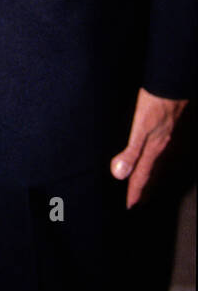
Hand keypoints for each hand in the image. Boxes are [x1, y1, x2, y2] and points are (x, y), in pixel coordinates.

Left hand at [110, 87, 187, 207]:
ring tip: (146, 183)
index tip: (130, 206)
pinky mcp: (167, 128)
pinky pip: (161, 151)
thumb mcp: (139, 128)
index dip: (134, 191)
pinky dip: (155, 159)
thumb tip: (119, 174)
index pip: (141, 176)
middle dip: (144, 187)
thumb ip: (131, 151)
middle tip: (139, 201)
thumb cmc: (154, 104)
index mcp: (153, 149)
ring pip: (157, 162)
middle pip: (151, 172)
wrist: (172, 84)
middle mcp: (162, 147)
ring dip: (150, 174)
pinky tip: (154, 155)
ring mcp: (166, 137)